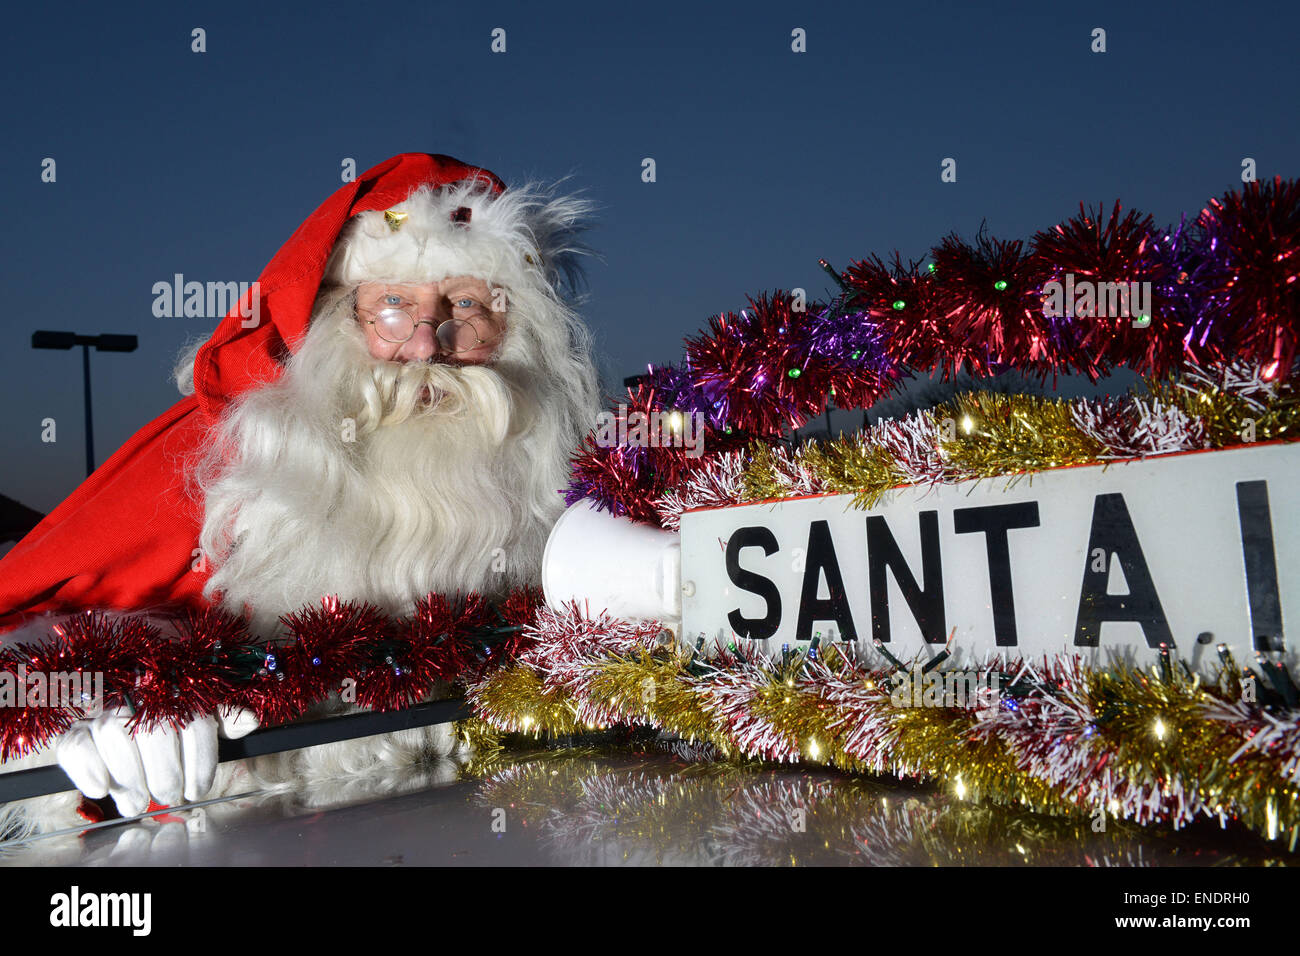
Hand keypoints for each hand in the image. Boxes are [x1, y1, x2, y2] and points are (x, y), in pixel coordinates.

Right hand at [56, 706, 258, 815]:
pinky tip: (101, 789)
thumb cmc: (169, 715)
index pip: (192, 720)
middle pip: (154, 730)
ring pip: (114, 734)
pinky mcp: (71, 728)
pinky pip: (75, 744)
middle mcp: (137, 691)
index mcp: (175, 687)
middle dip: (165, 773)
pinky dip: (87, 768)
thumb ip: (224, 716)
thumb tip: (250, 720)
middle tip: (170, 798)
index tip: (198, 790)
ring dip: (130, 776)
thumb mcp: (201, 712)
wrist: (116, 699)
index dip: (199, 759)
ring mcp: (101, 708)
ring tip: (140, 803)